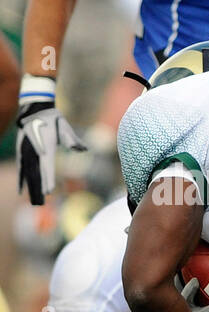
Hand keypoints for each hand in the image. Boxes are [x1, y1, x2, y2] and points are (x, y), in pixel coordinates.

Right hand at [17, 77, 86, 205]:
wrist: (35, 107)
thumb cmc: (54, 118)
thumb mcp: (65, 127)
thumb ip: (73, 139)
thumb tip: (83, 149)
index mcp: (45, 146)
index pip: (47, 166)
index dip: (48, 179)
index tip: (49, 191)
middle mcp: (34, 149)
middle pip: (35, 173)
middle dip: (38, 188)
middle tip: (40, 204)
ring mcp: (25, 150)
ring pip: (27, 172)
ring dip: (30, 187)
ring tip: (32, 201)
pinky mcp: (21, 150)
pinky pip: (21, 167)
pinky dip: (21, 178)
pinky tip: (21, 190)